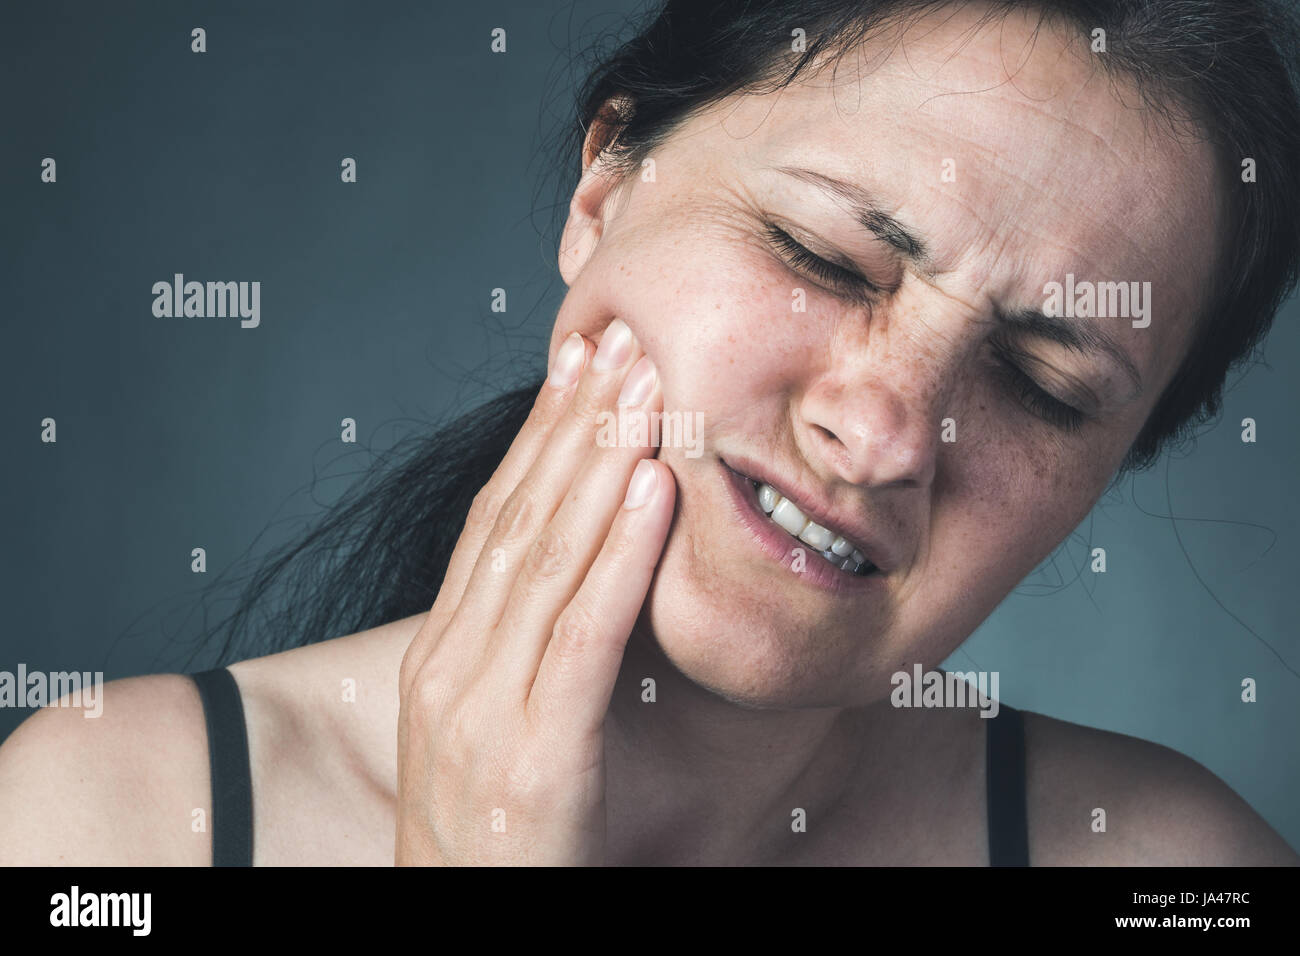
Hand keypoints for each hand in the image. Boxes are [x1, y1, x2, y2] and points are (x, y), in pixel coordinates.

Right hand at [395, 320, 674, 864]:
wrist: (469, 928)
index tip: (578, 363)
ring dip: (599, 464)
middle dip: (572, 425)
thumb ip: (522, 646)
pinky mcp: (535, 756)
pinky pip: (583, 637)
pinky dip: (619, 557)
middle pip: (518, 519)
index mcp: (441, 652)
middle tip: (620, 339)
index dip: (538, 436)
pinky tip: (651, 492)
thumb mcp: (495, 723)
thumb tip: (582, 566)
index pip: (493, 519)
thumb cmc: (500, 831)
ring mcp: (484, 709)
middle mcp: (451, 665)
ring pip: (547, 560)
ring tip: (644, 387)